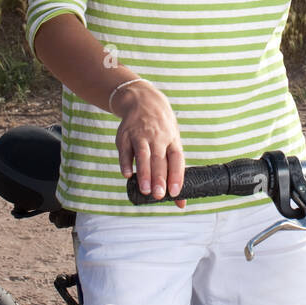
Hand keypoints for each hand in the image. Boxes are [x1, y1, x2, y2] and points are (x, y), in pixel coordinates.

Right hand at [113, 81, 186, 209]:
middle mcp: (157, 137)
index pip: (177, 159)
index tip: (176, 192)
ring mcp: (140, 135)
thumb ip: (174, 173)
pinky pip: (125, 150)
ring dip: (144, 172)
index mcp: (172, 140)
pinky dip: (126, 162)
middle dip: (159, 178)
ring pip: (143, 155)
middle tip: (159, 195)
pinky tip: (127, 175)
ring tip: (145, 190)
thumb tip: (181, 203)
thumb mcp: (172, 144)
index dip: (176, 176)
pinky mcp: (124, 135)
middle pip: (159, 159)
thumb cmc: (162, 130)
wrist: (143, 101)